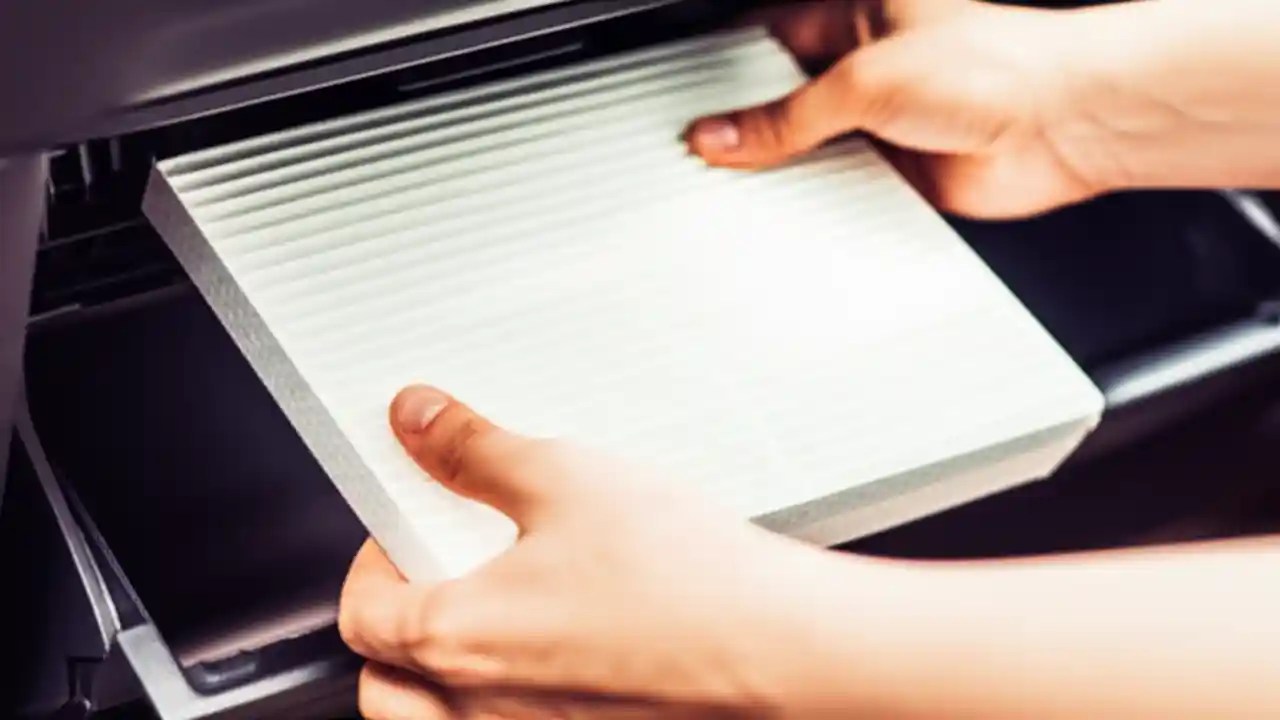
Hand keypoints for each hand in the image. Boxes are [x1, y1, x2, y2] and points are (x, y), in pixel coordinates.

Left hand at [338, 385, 862, 718]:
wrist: (789, 651)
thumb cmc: (688, 580)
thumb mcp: (564, 478)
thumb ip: (475, 449)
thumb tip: (416, 418)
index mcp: (457, 642)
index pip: (362, 614)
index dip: (370, 559)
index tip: (405, 522)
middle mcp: (485, 713)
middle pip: (385, 689)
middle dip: (393, 631)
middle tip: (436, 574)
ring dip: (438, 676)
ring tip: (489, 616)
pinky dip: (507, 699)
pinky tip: (560, 644)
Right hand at [684, 0, 1107, 218]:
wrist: (1064, 124)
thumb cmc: (994, 65)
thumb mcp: (864, 80)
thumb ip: (784, 118)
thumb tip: (720, 134)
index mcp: (857, 15)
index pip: (768, 41)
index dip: (724, 74)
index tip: (687, 108)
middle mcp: (867, 67)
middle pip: (784, 103)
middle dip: (750, 131)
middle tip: (705, 155)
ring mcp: (881, 123)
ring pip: (810, 153)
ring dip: (784, 173)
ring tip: (740, 189)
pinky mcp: (898, 174)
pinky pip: (841, 193)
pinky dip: (818, 207)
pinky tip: (791, 215)